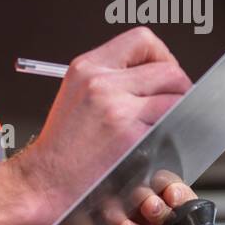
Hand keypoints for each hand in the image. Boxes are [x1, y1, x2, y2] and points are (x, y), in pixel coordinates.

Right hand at [18, 27, 191, 216]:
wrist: (43, 184)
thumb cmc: (61, 149)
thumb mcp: (77, 96)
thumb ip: (113, 80)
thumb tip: (158, 77)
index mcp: (87, 67)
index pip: (141, 40)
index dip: (161, 55)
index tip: (163, 74)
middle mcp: (101, 82)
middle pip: (168, 69)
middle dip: (179, 88)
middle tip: (173, 105)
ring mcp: (117, 108)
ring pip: (176, 97)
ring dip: (180, 113)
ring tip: (166, 126)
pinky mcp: (130, 136)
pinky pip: (172, 125)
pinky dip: (176, 133)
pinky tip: (160, 142)